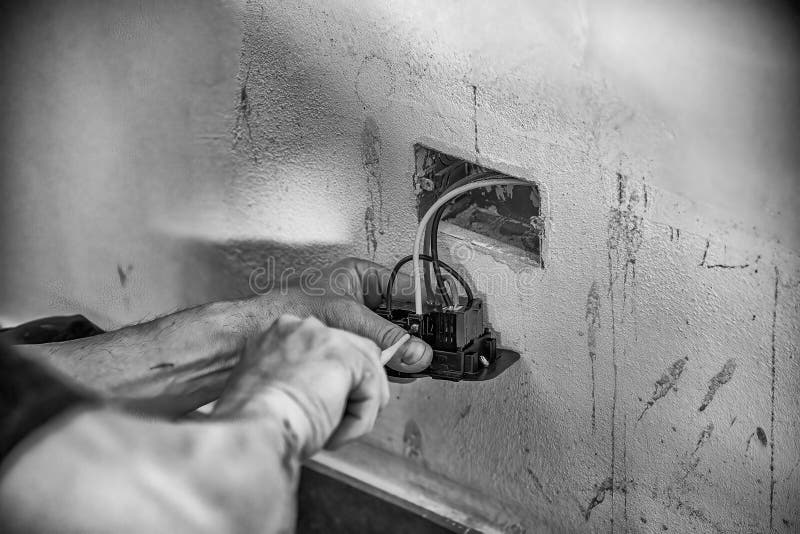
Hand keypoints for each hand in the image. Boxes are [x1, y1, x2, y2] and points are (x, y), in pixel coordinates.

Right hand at [213, 315, 391, 455]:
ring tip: (331, 434)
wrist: (250, 432)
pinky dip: (360, 420)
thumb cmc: (252, 425)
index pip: (324, 350)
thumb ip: (294, 383)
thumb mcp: (268, 395)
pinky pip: (372, 390)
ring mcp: (323, 337)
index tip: (329, 408)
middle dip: (355, 391)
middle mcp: (299, 329)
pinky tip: (334, 434)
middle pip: (353, 353)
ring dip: (357, 410)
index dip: (333, 382)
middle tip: (337, 425)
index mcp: (276, 337)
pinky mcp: (345, 356)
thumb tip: (321, 396)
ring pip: (367, 372)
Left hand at [270, 257, 431, 372]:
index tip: (440, 324)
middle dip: (410, 336)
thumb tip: (416, 350)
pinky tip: (389, 370)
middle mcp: (361, 297)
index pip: (405, 287)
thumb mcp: (348, 317)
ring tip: (408, 363)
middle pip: (400, 316)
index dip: (424, 305)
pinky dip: (383, 362)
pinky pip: (375, 351)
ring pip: (388, 337)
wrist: (257, 332)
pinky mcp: (348, 342)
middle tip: (423, 351)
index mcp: (362, 276)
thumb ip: (385, 335)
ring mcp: (355, 321)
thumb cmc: (291, 308)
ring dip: (397, 352)